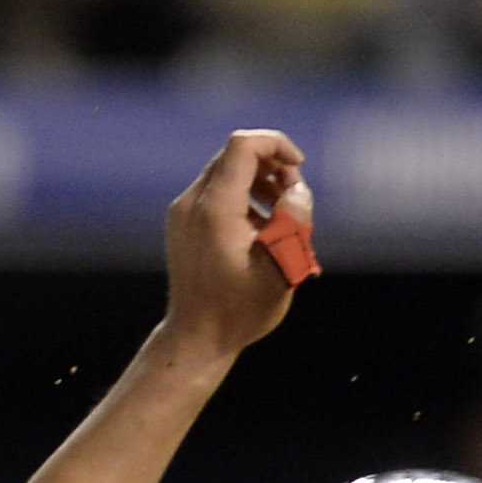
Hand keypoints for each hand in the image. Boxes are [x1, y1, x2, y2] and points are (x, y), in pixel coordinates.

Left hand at [162, 129, 307, 367]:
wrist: (197, 337)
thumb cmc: (240, 309)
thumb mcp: (282, 267)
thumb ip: (294, 222)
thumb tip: (296, 189)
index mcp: (214, 209)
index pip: (243, 146)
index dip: (276, 145)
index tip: (299, 168)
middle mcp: (191, 203)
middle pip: (234, 155)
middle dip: (272, 166)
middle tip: (294, 198)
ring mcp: (182, 213)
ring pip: (225, 172)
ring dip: (259, 182)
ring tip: (282, 213)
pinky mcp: (182, 224)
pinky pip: (215, 192)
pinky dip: (242, 197)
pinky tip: (261, 227)